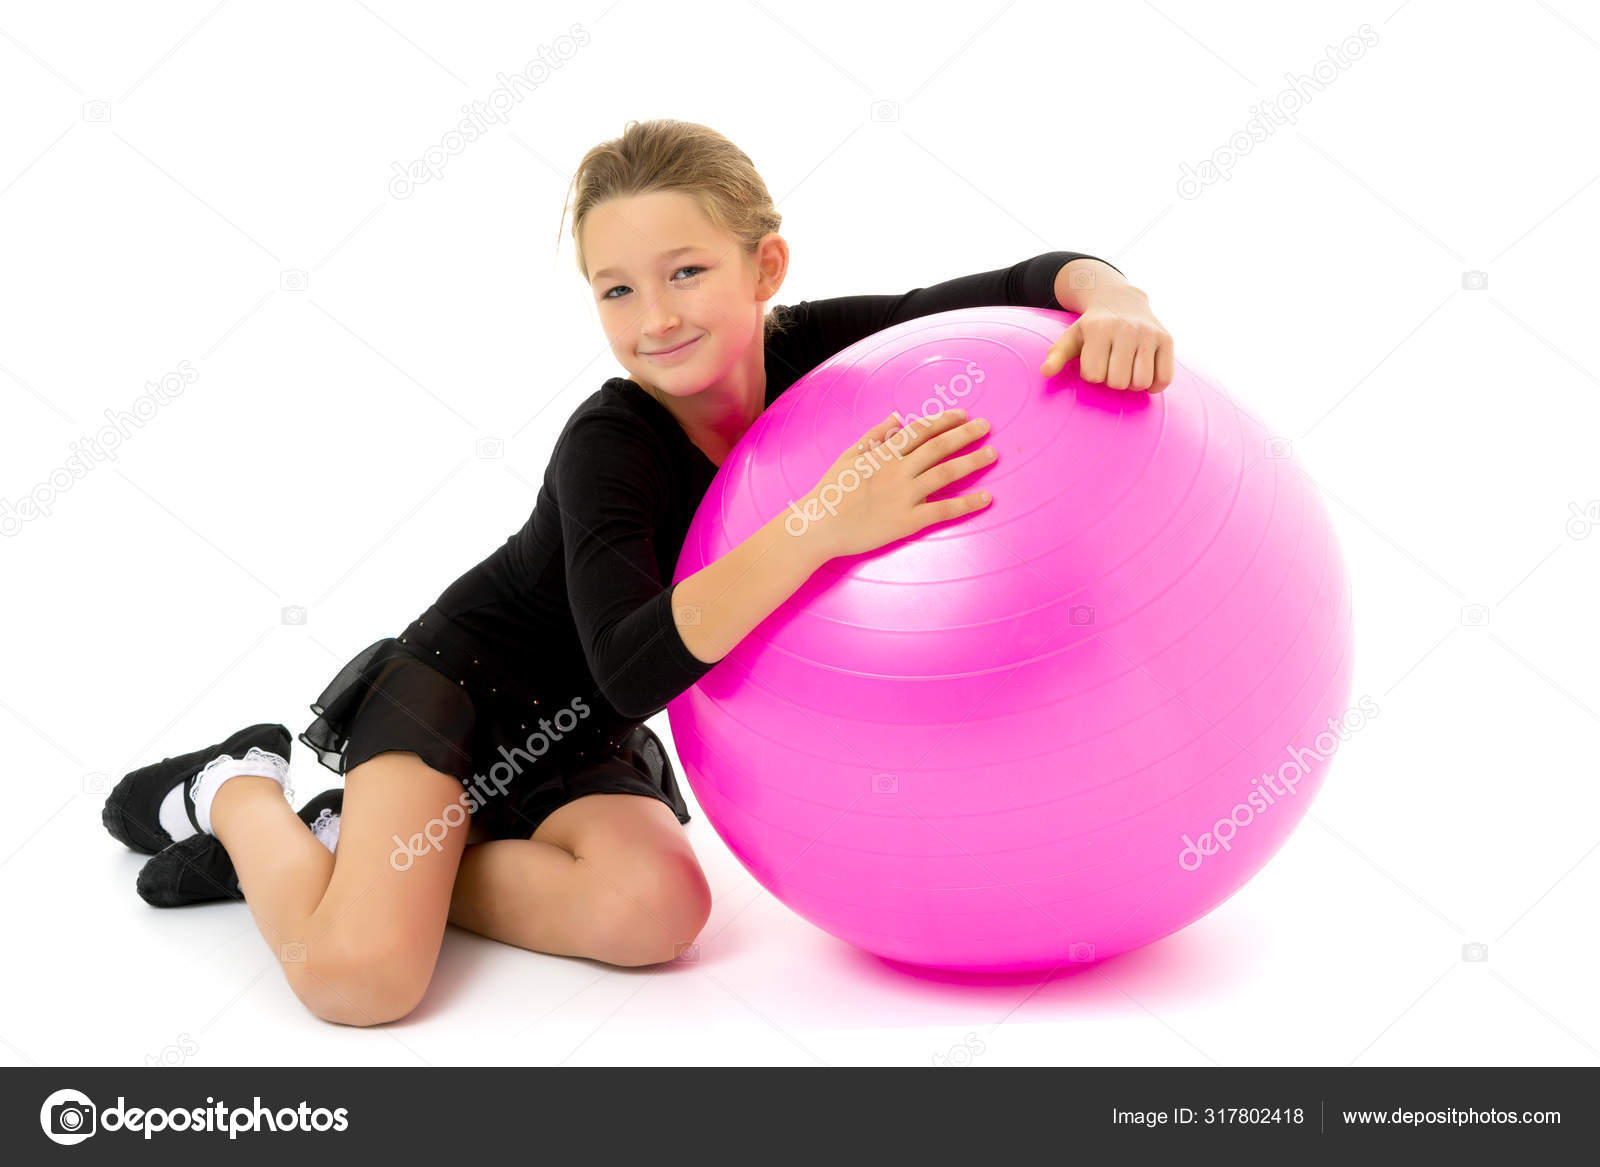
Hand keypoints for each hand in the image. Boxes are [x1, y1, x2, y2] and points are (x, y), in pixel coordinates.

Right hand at [794, 409, 994, 559]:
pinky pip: (943, 510)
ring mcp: (904, 496)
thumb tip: (897, 417)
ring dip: (972, 462)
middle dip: (965, 434)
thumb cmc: (831, 491)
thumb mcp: (849, 455)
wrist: (819, 526)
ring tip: (993, 454)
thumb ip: (874, 435)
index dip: (944, 420)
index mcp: (884, 454)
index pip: (920, 430)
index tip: (962, 414)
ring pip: (945, 474)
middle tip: (986, 426)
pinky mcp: (907, 521)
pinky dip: (967, 504)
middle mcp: (897, 471)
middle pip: (938, 447)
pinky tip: (986, 498)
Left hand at [1039, 288, 1174, 392]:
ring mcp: (1148, 334)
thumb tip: (1045, 372)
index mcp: (1099, 329)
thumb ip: (1057, 355)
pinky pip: (1164, 379)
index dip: (1091, 374)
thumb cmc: (1092, 327)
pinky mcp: (1167, 339)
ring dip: (1132, 384)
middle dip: (1111, 381)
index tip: (1093, 362)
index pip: (1093, 375)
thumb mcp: (1072, 337)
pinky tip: (1145, 375)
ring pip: (1141, 382)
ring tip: (1127, 370)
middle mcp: (1125, 329)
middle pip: (1118, 382)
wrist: (1122, 301)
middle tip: (1111, 367)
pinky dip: (1154, 385)